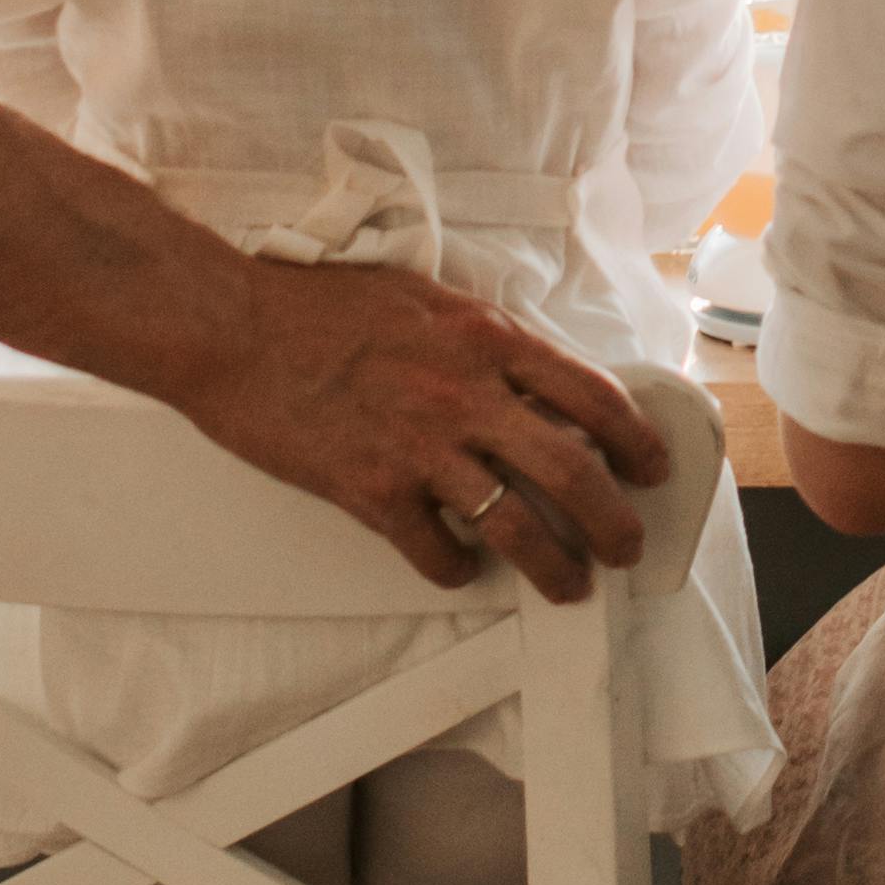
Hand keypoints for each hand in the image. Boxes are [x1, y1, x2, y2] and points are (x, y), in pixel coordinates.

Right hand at [182, 262, 663, 599]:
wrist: (232, 328)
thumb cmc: (319, 306)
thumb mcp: (423, 298)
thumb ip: (481, 339)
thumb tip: (533, 377)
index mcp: (486, 338)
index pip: (594, 393)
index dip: (637, 438)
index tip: (653, 467)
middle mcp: (466, 394)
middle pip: (574, 471)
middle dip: (615, 521)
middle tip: (627, 548)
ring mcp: (421, 448)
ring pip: (518, 528)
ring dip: (555, 567)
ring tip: (570, 586)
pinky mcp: (372, 492)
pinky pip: (437, 552)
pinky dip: (456, 570)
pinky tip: (458, 569)